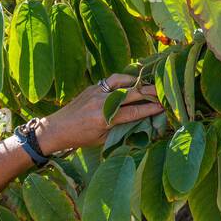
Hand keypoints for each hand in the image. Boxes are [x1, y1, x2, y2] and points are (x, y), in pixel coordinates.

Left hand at [36, 73, 163, 153]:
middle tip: (162, 94)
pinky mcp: (92, 87)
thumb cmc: (80, 138)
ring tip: (147, 84)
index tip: (163, 107)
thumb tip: (140, 122)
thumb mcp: (102, 139)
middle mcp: (101, 102)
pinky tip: (131, 83)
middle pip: (131, 93)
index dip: (150, 110)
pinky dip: (124, 80)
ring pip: (121, 80)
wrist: (57, 128)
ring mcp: (96, 92)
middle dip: (149, 93)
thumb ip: (120, 129)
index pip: (133, 112)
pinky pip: (112, 80)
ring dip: (136, 82)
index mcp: (104, 119)